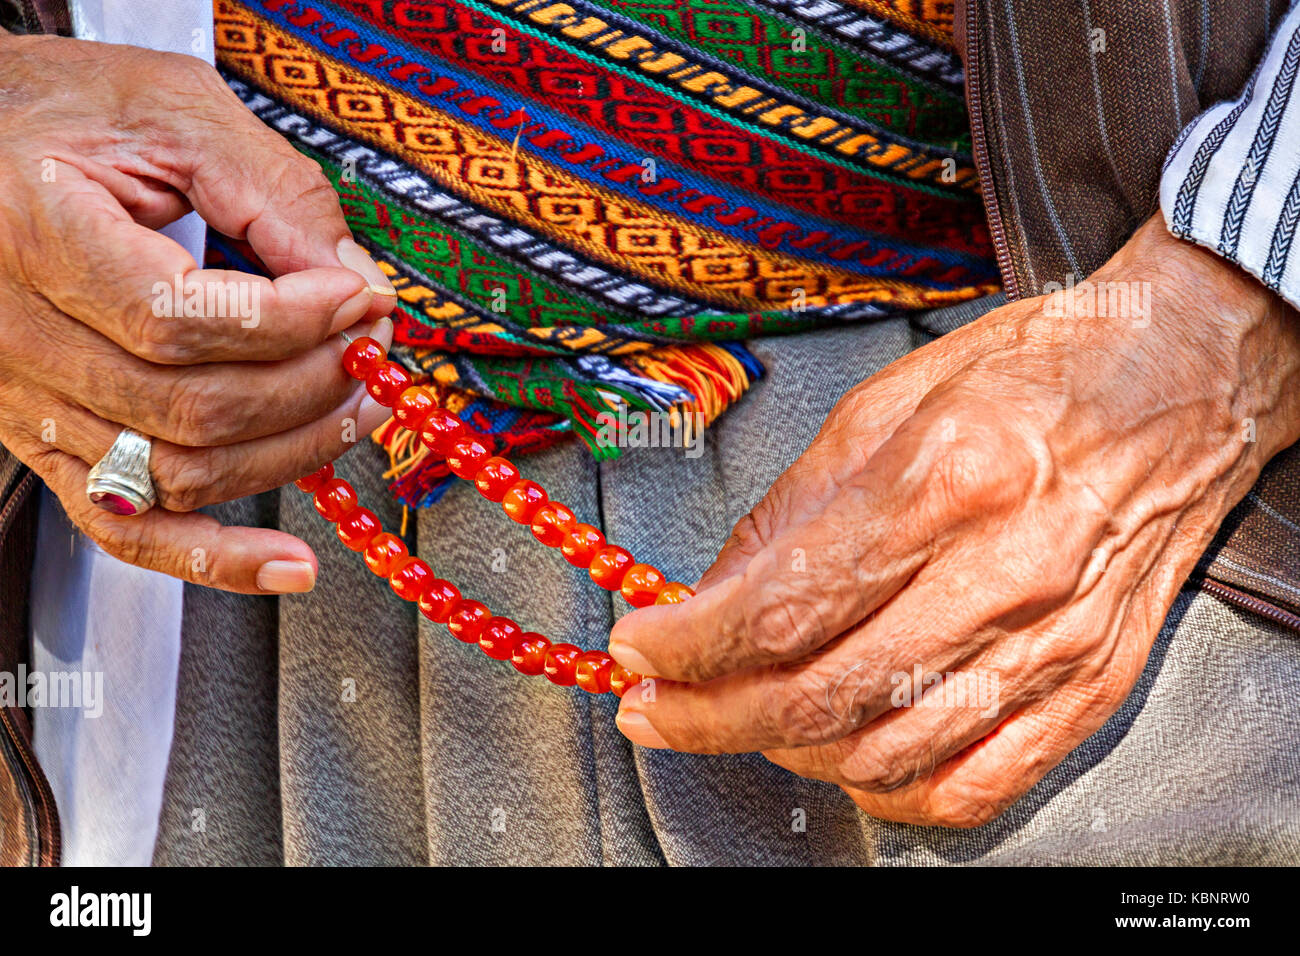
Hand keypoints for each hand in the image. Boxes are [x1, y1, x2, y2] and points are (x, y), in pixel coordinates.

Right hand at [0, 30, 396, 592]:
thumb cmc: (57, 115)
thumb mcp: (171, 111)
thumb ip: (272, 194)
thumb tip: (356, 283)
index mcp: (36, 236)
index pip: (180, 321)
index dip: (293, 321)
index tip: (358, 295)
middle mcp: (15, 336)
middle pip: (191, 408)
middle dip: (311, 385)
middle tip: (372, 345)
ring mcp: (24, 403)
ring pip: (176, 472)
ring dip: (292, 453)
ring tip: (358, 408)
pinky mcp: (46, 440)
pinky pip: (127, 526)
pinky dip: (215, 558)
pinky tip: (289, 566)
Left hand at [610, 215, 1299, 826]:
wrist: (1180, 383)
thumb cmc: (1038, 373)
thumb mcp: (888, 402)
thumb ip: (793, 508)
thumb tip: (715, 591)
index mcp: (947, 479)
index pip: (786, 601)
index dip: (692, 643)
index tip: (639, 647)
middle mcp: (1004, 572)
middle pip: (820, 691)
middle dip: (709, 714)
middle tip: (653, 708)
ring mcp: (1052, 642)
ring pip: (884, 750)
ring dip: (784, 750)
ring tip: (737, 720)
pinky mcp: (1087, 686)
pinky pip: (974, 785)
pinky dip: (889, 793)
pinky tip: (845, 761)